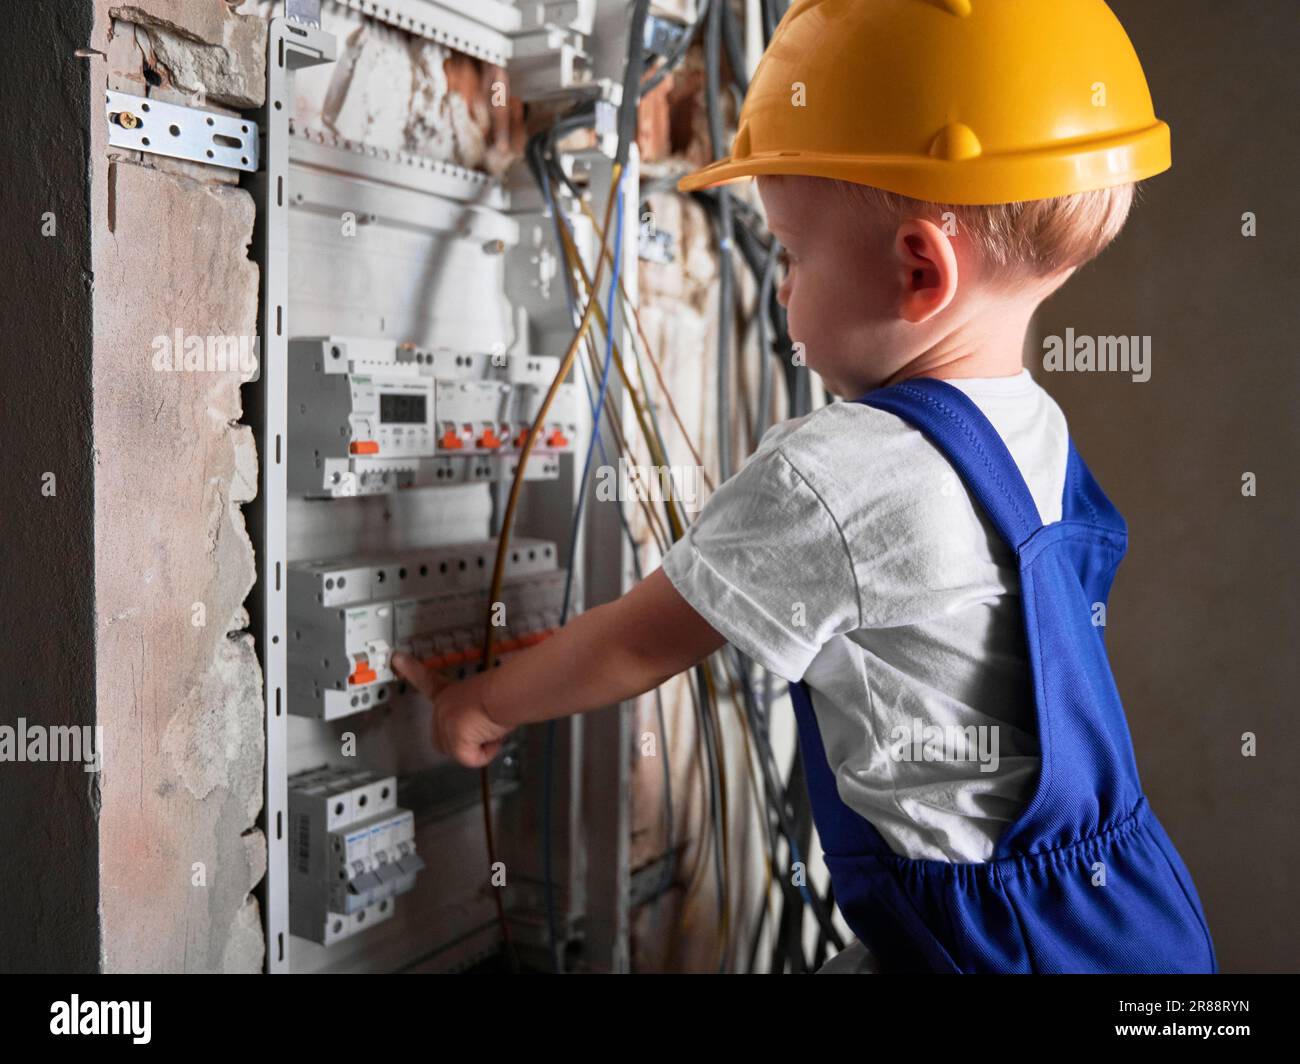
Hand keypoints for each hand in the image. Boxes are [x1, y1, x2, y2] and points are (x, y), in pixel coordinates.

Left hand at [391, 652, 512, 767]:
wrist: (507, 693)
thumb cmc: (506, 689)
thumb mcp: (487, 693)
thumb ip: (478, 705)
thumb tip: (493, 717)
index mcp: (450, 691)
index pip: (428, 681)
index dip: (413, 671)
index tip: (398, 659)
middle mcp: (443, 707)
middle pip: (443, 739)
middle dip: (464, 740)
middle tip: (484, 726)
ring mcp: (445, 725)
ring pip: (458, 752)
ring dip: (479, 745)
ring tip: (491, 726)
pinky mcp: (455, 742)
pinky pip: (472, 759)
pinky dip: (487, 751)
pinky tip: (493, 735)